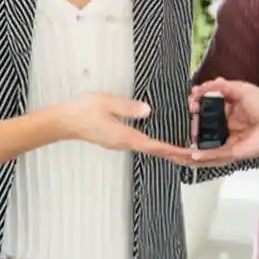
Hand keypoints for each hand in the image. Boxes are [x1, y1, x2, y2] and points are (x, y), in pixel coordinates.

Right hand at [49, 93, 192, 162]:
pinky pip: (141, 144)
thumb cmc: (82, 111)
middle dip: (175, 154)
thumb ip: (127, 107)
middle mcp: (125, 143)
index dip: (174, 151)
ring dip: (166, 150)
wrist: (62, 122)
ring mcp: (120, 143)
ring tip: (184, 149)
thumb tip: (146, 110)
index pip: (155, 146)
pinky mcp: (115, 139)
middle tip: (195, 156)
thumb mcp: (106, 102)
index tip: (189, 154)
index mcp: (125, 137)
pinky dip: (155, 145)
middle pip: (155, 151)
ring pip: (149, 148)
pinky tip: (160, 141)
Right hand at [184, 77, 258, 164]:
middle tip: (186, 115)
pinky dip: (203, 156)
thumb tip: (201, 87)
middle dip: (190, 126)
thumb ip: (220, 87)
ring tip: (171, 148)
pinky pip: (215, 155)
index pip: (205, 114)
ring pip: (204, 148)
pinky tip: (191, 153)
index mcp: (227, 116)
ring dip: (188, 148)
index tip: (190, 100)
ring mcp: (228, 143)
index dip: (195, 108)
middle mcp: (226, 131)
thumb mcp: (240, 90)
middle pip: (201, 132)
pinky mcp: (234, 152)